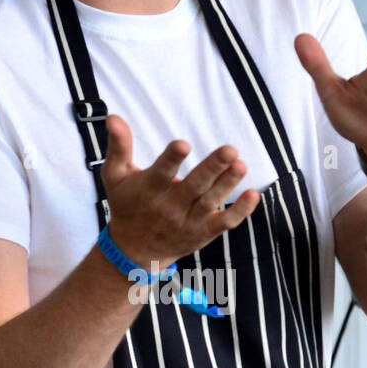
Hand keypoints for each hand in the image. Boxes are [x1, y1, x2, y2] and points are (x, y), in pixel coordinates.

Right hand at [101, 114, 259, 270]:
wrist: (135, 251)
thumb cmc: (126, 205)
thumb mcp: (115, 177)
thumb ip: (118, 147)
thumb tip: (113, 116)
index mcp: (149, 190)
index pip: (160, 173)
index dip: (171, 160)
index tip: (183, 144)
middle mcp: (170, 207)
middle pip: (194, 187)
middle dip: (212, 168)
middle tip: (230, 150)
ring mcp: (188, 221)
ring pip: (211, 202)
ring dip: (227, 184)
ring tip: (241, 165)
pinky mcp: (203, 232)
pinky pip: (224, 223)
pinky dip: (240, 212)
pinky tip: (253, 195)